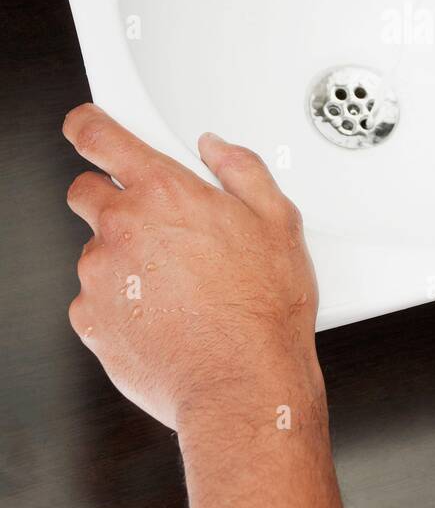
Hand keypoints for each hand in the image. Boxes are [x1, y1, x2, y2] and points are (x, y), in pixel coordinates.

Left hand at [64, 106, 320, 430]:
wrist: (242, 382)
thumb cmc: (262, 309)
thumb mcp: (278, 221)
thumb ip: (242, 169)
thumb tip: (218, 149)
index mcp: (164, 192)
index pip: (99, 137)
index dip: (88, 125)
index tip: (86, 125)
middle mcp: (122, 227)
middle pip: (85, 192)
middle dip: (111, 198)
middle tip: (154, 223)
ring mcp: (100, 275)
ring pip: (95, 250)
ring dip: (123, 258)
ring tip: (174, 284)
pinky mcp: (91, 320)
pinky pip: (94, 299)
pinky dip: (120, 303)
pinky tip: (162, 314)